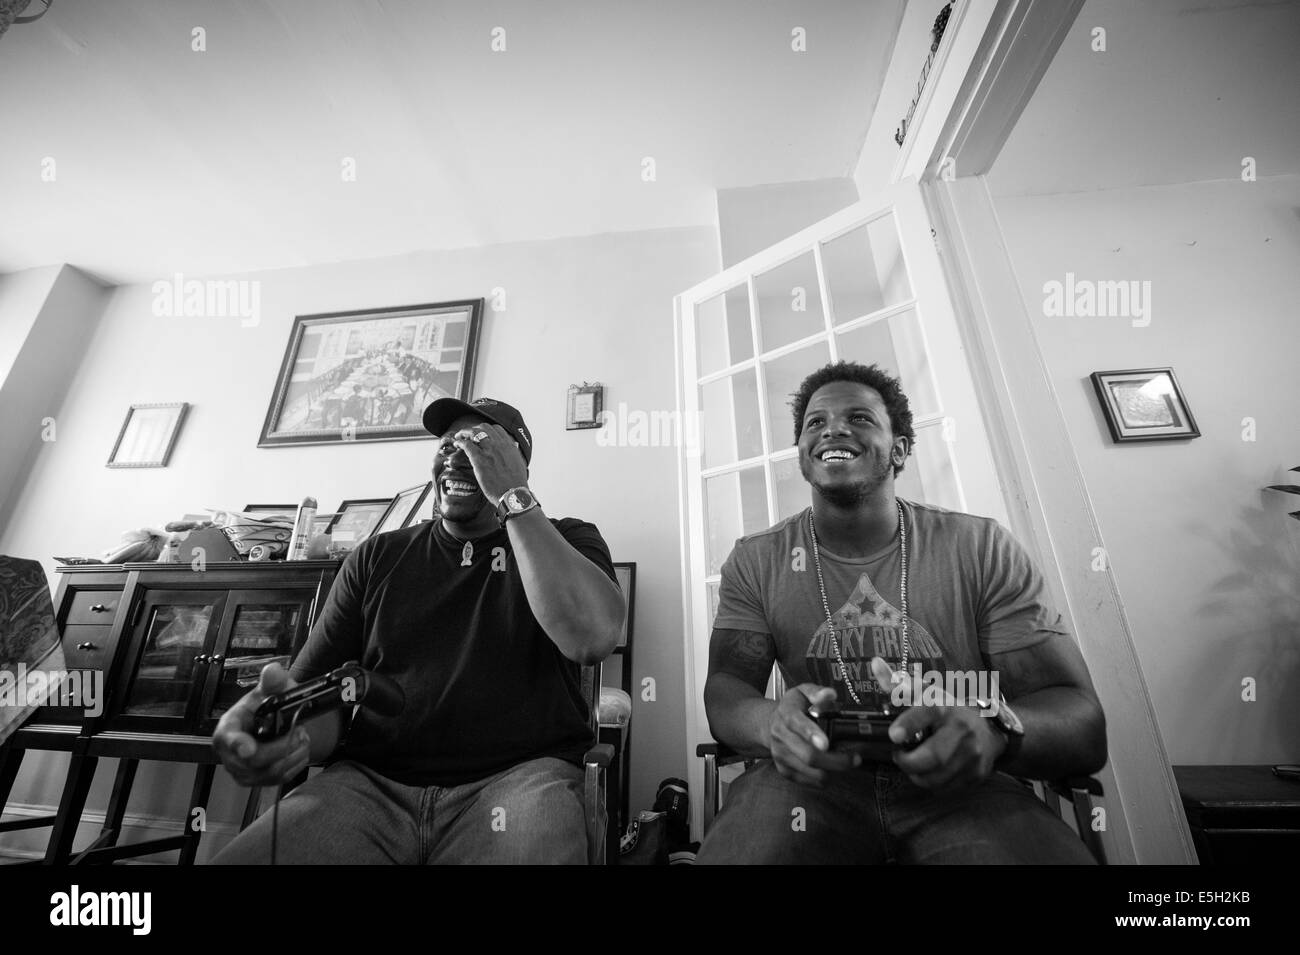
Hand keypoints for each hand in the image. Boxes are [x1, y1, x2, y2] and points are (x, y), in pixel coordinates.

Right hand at [211, 663, 311, 787]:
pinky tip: (299, 750)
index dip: (238, 744)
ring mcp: (243, 771)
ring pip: (271, 772)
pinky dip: (296, 764)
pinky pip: (280, 779)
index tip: (249, 748)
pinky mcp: (257, 781)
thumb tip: (273, 670)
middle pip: (256, 760)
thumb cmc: (267, 705)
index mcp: (227, 728)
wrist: (274, 721)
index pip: (229, 739)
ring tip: (302, 738)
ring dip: (293, 755)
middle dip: (283, 746)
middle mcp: (230, 754)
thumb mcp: (272, 689)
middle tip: (300, 731)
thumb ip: (272, 681)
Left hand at [452, 422, 528, 502]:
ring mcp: (489, 451)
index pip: (496, 429)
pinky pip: (466, 444)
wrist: (513, 494)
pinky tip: (457, 444)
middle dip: (474, 429)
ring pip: (473, 432)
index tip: (480, 435)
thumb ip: (514, 453)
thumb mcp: (519, 463)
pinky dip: (460, 442)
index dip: (486, 430)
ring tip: (459, 436)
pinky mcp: (479, 459)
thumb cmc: (516, 483)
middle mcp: (499, 445)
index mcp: (509, 445)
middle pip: (484, 427)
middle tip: (468, 436)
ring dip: (464, 432)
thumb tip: (513, 447)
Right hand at [766, 683, 860, 785]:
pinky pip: (811, 781)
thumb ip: (816, 692)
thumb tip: (830, 694)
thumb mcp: (803, 692)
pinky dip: (826, 777)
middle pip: (808, 756)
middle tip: (855, 759)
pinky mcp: (785, 771)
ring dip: (835, 770)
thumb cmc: (793, 708)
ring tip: (846, 761)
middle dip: (836, 761)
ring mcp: (780, 755)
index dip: (811, 734)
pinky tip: (832, 766)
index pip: (797, 724)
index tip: (826, 744)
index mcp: (786, 713)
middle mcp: (780, 736)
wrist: (769, 725)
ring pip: (813, 772)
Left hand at [869, 656, 1005, 791]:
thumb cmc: (948, 711)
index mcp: (945, 707)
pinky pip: (945, 787)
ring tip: (912, 764)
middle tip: (899, 756)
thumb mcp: (925, 694)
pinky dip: (930, 783)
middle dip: (907, 762)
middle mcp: (962, 730)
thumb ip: (897, 683)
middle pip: (932, 756)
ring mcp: (972, 754)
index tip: (894, 735)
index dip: (910, 724)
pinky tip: (929, 771)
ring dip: (916, 775)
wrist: (990, 730)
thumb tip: (874, 663)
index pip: (928, 712)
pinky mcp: (976, 774)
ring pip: (936, 777)